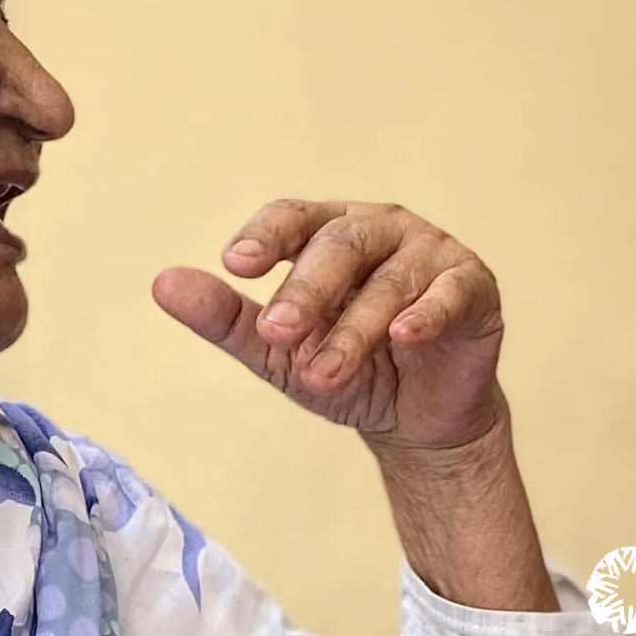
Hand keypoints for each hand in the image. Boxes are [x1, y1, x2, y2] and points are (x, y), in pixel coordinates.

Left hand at [153, 199, 506, 455]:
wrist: (412, 417)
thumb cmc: (341, 365)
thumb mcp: (274, 349)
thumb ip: (223, 316)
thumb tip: (162, 283)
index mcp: (326, 230)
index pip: (290, 217)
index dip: (265, 236)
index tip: (234, 264)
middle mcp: (379, 229)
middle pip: (338, 245)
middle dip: (306, 291)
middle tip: (277, 330)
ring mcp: (430, 252)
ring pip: (388, 281)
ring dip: (352, 330)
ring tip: (320, 374)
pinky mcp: (474, 287)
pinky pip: (451, 292)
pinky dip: (427, 313)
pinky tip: (404, 335)